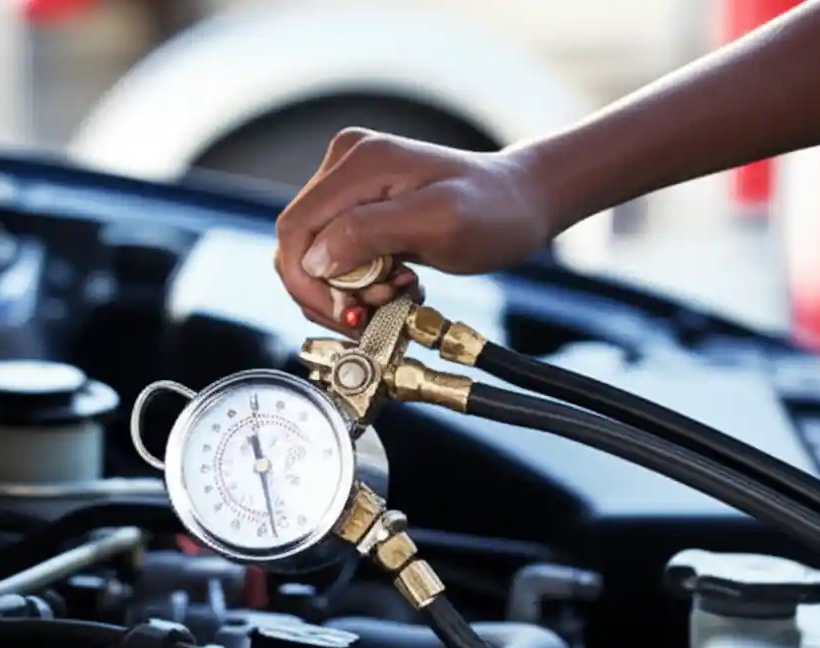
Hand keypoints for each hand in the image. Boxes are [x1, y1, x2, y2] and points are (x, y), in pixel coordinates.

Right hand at [274, 127, 554, 334]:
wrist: (523, 202)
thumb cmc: (495, 210)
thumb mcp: (438, 222)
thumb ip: (370, 233)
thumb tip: (315, 259)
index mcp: (358, 163)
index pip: (295, 229)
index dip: (308, 282)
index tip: (345, 312)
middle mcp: (345, 166)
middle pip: (299, 246)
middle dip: (332, 290)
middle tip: (378, 306)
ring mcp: (350, 185)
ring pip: (315, 257)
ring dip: (348, 291)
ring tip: (395, 292)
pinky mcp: (360, 207)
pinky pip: (336, 256)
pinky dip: (359, 282)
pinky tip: (394, 283)